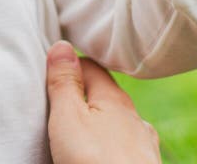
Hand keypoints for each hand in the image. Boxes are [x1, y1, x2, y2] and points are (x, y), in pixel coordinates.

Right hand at [46, 41, 161, 163]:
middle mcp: (135, 119)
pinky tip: (102, 158)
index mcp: (116, 99)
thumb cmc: (96, 163)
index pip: (92, 66)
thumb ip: (64, 83)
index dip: (70, 65)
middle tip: (61, 105)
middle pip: (107, 97)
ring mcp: (144, 147)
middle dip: (86, 98)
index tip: (52, 73)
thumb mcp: (69, 119)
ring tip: (82, 135)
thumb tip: (62, 45)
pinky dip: (111, 148)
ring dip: (101, 126)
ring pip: (119, 126)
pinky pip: (125, 150)